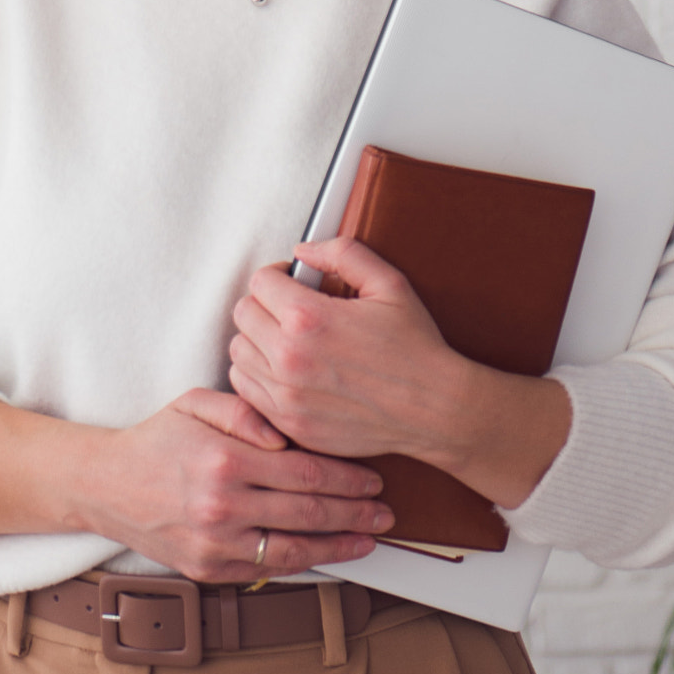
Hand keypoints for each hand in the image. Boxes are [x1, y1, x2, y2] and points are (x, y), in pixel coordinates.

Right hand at [72, 388, 394, 583]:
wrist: (104, 484)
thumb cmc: (156, 439)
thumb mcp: (196, 402)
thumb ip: (245, 410)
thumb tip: (284, 432)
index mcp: (225, 459)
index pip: (306, 472)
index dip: (347, 477)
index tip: (372, 477)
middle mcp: (222, 505)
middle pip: (309, 512)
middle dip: (355, 513)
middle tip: (385, 511)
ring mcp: (215, 543)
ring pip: (293, 550)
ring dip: (339, 546)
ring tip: (368, 539)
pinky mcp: (207, 568)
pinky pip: (266, 570)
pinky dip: (302, 564)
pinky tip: (325, 555)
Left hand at [227, 237, 467, 461]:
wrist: (434, 410)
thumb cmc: (416, 347)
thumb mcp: (389, 284)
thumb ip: (342, 255)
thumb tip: (303, 250)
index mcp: (308, 318)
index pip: (260, 282)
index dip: (277, 275)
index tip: (292, 282)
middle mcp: (290, 357)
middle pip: (243, 314)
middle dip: (265, 304)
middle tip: (289, 309)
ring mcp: (286, 395)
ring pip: (239, 353)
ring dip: (257, 340)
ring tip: (287, 339)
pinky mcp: (289, 423)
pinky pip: (247, 390)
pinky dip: (259, 376)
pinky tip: (286, 370)